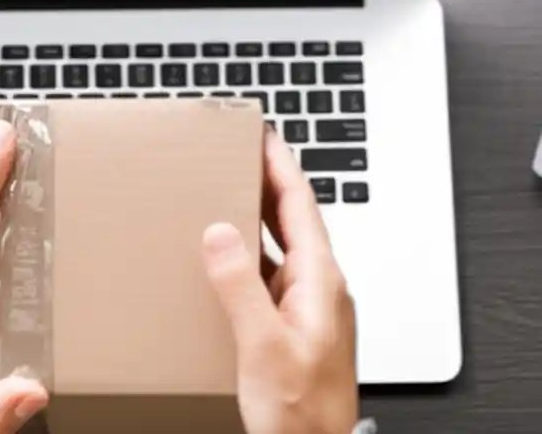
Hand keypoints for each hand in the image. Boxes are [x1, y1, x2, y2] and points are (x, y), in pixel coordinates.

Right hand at [202, 130, 358, 433]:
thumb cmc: (299, 412)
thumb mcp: (262, 344)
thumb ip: (240, 286)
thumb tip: (221, 233)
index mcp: (320, 283)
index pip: (301, 208)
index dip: (281, 168)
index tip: (263, 136)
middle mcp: (320, 290)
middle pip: (293, 221)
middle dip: (267, 182)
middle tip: (242, 151)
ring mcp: (308, 309)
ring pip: (281, 248)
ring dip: (256, 217)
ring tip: (229, 190)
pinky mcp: (293, 326)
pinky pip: (270, 275)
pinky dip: (249, 255)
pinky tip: (226, 257)